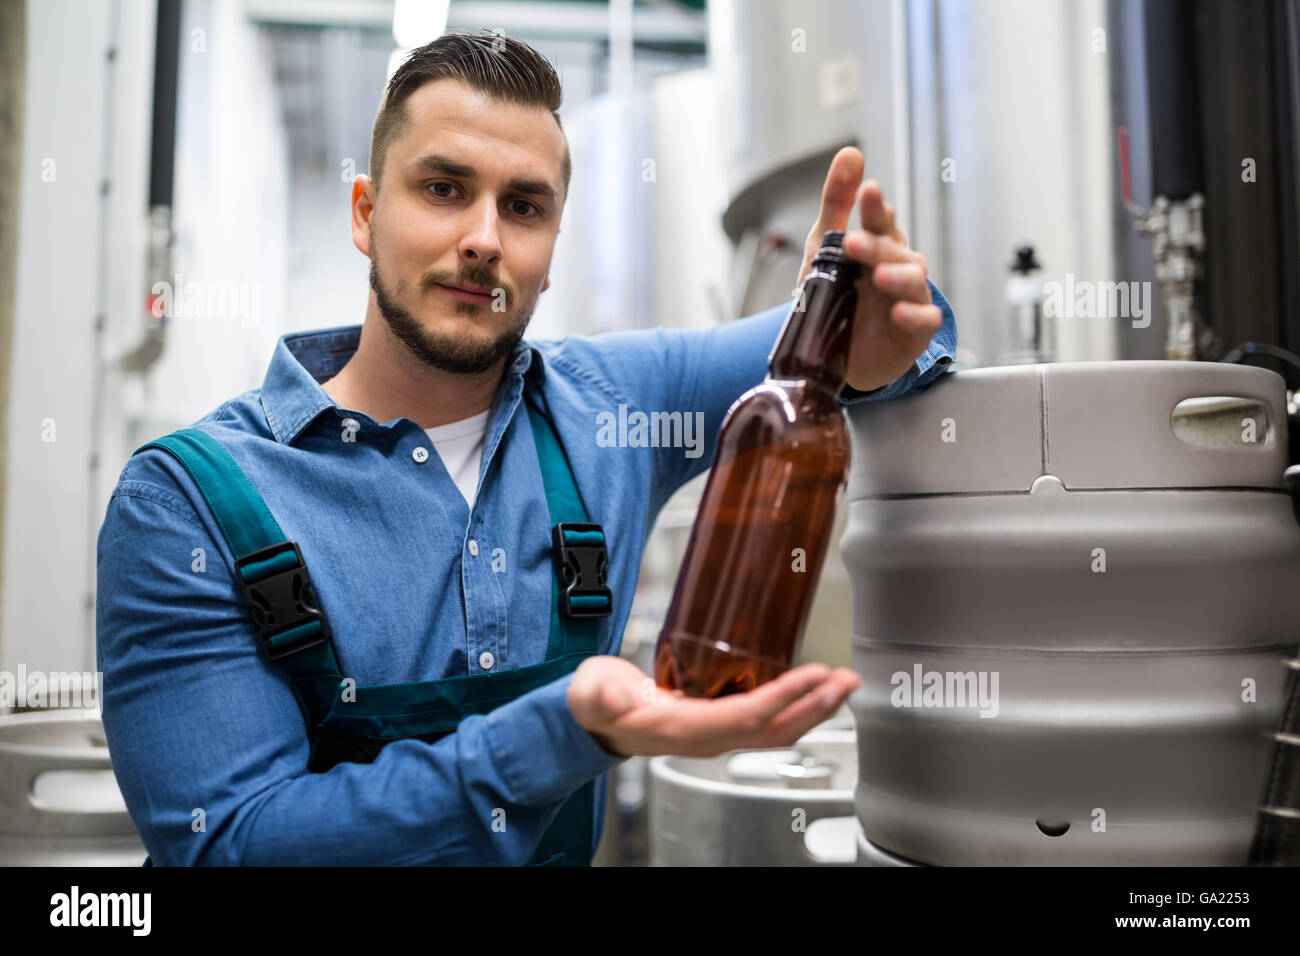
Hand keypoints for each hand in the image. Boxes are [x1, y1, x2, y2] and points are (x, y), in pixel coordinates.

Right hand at [566, 655, 858, 757]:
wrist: (595, 718)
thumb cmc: (597, 703)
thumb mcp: (592, 693)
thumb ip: (601, 695)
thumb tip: (615, 694)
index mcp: (683, 729)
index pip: (745, 717)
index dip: (783, 698)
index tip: (812, 676)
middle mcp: (708, 737)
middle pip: (774, 729)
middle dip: (814, 707)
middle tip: (845, 680)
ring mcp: (717, 733)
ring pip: (776, 729)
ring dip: (813, 708)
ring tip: (840, 684)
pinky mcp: (720, 722)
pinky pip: (767, 720)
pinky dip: (795, 705)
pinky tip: (810, 688)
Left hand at [798, 146, 943, 392]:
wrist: (829, 354)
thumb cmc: (835, 296)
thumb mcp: (825, 247)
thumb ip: (837, 203)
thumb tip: (852, 154)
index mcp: (877, 245)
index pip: (880, 220)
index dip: (874, 207)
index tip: (867, 191)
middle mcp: (896, 268)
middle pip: (896, 249)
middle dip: (877, 244)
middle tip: (852, 242)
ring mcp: (908, 299)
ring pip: (914, 280)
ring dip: (898, 275)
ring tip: (879, 276)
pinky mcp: (914, 332)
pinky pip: (924, 320)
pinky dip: (915, 315)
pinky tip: (898, 312)